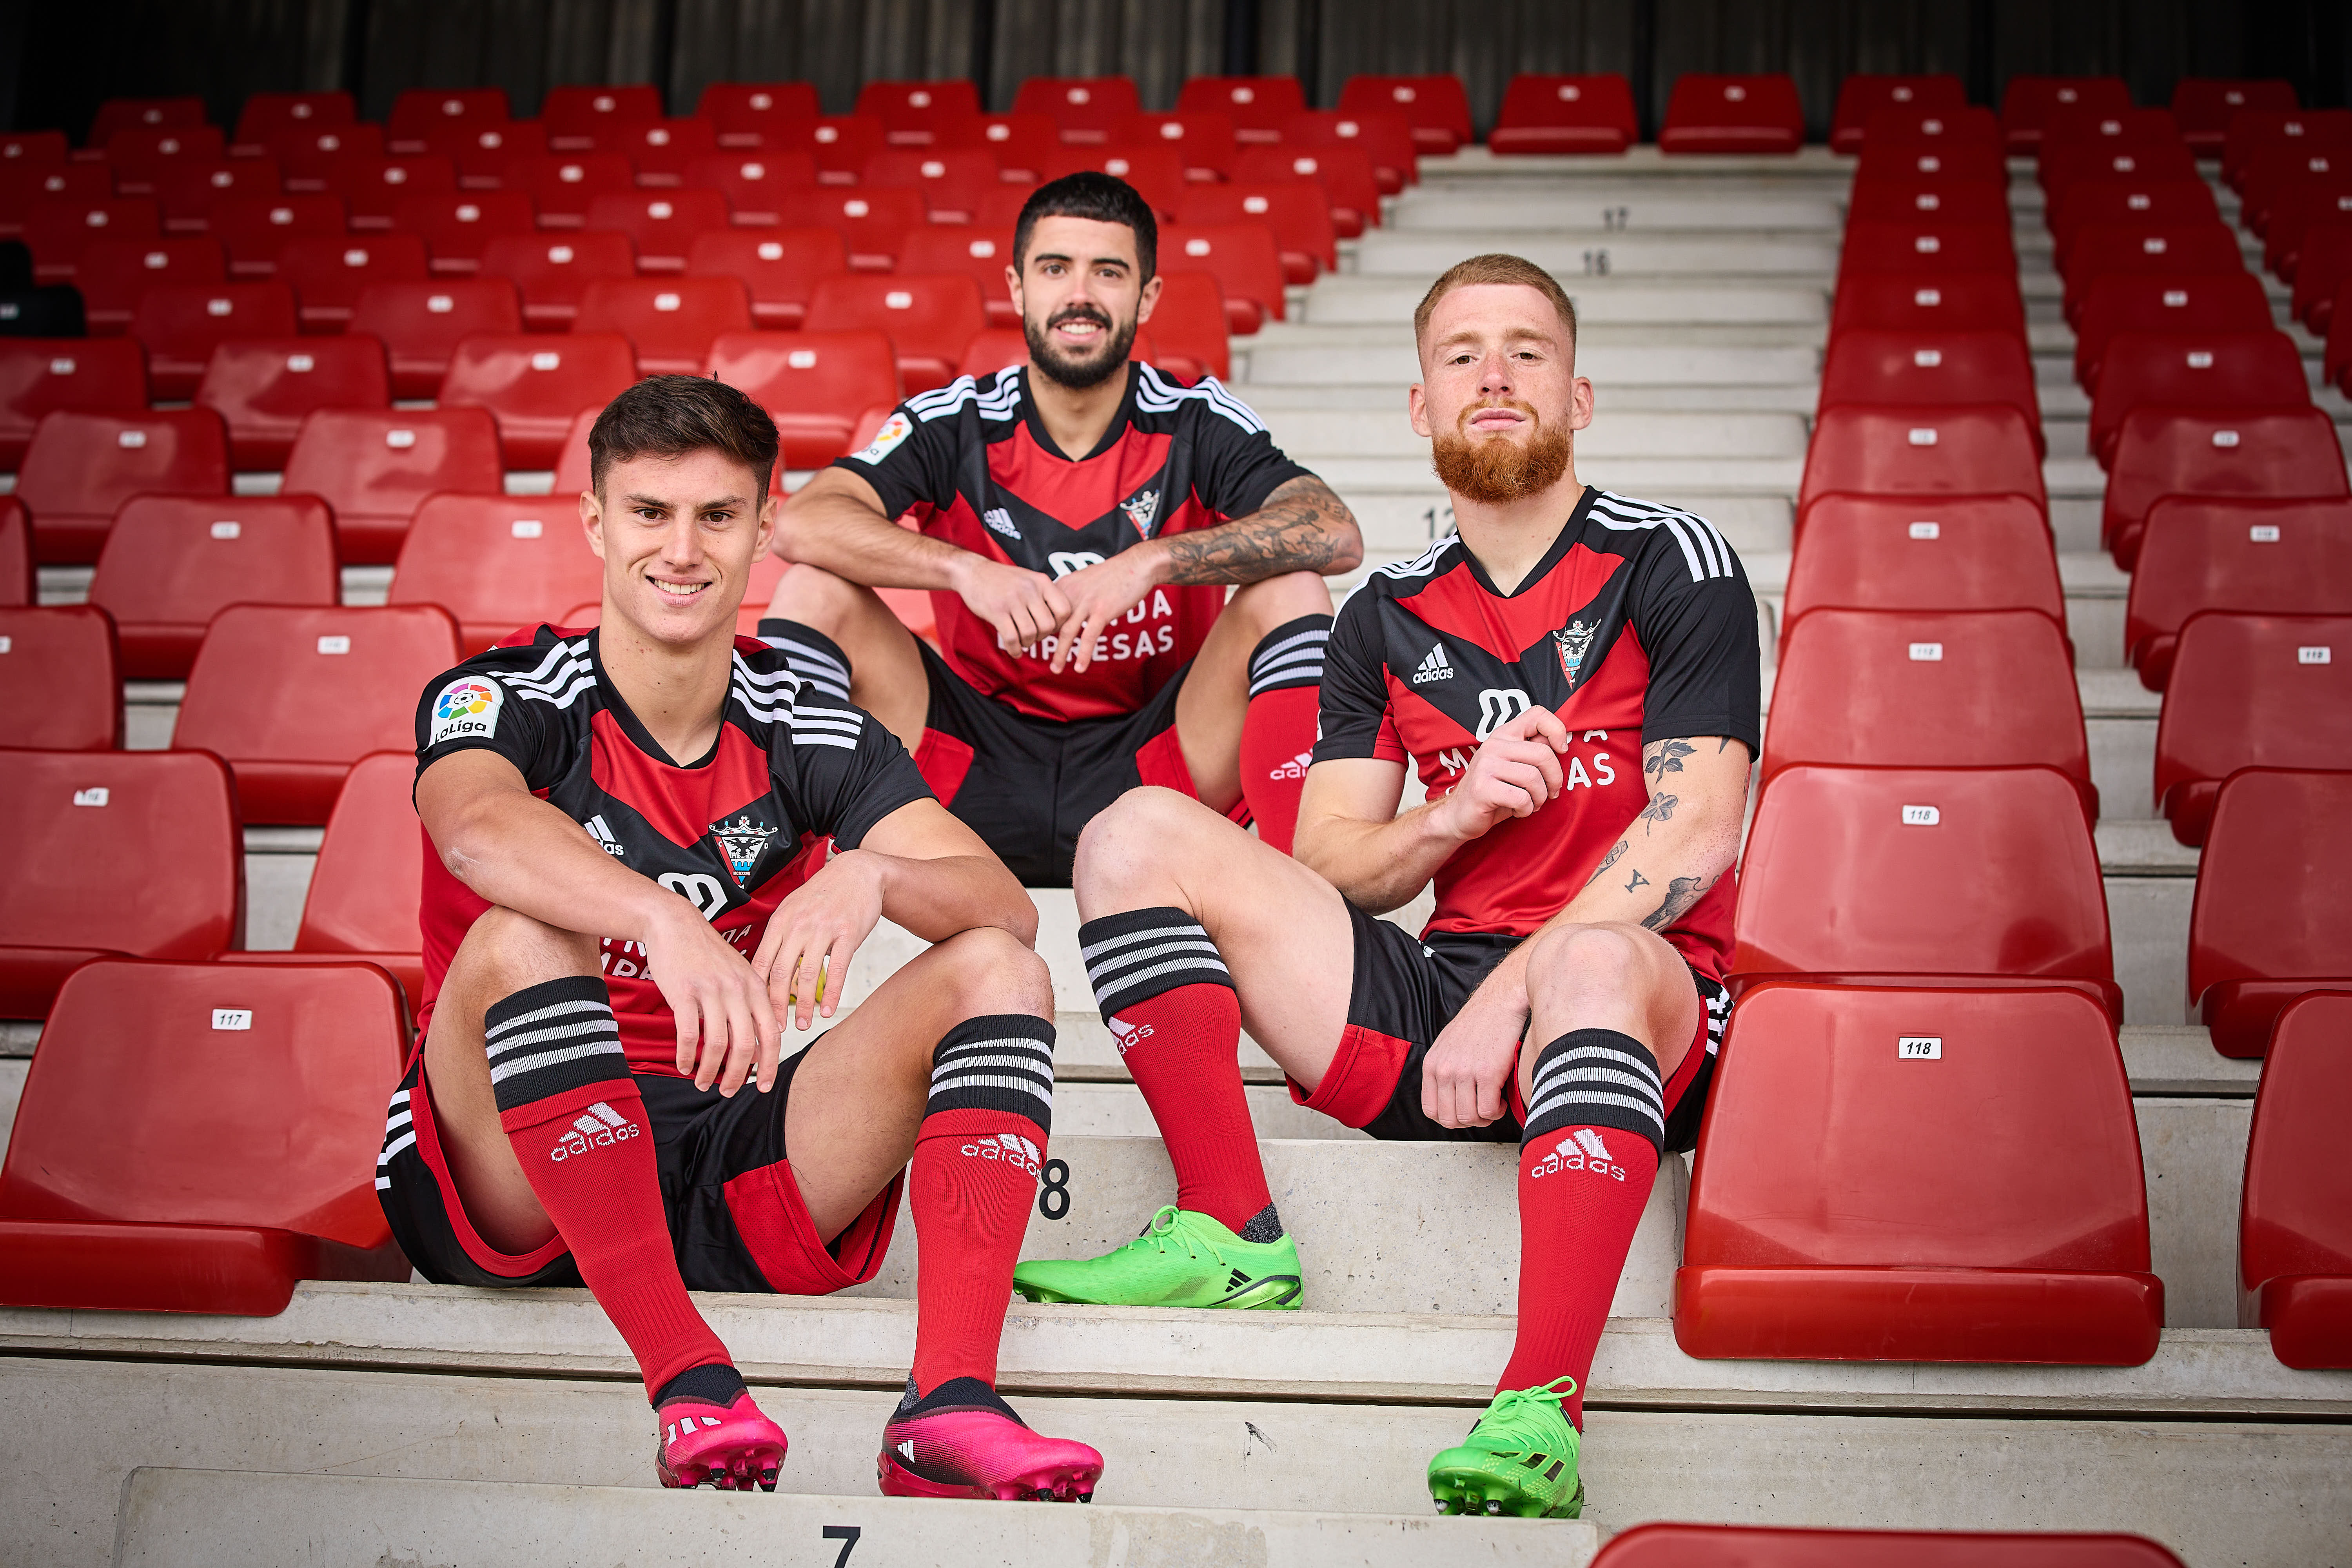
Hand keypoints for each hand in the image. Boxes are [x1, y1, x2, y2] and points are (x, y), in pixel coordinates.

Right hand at [643, 894, 781, 1098]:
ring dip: (710, 1070)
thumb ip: (750, 1008)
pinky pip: (688, 1034)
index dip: (768, 1065)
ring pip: (717, 1043)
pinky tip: (683, 1065)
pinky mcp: (684, 992)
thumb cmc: (706, 954)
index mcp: (755, 987)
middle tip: (728, 1091)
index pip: (770, 1035)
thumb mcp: (738, 976)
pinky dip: (686, 1055)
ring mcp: (711, 990)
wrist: (675, 924)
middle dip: (738, 1075)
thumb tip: (756, 1051)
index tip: (762, 1086)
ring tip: (702, 1083)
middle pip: (746, 1044)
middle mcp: (737, 989)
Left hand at [751, 847, 886, 1033]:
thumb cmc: (823, 895)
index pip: (762, 962)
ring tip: (802, 1025)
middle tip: (776, 1029)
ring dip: (804, 1005)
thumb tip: (763, 972)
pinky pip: (838, 969)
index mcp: (780, 921)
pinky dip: (831, 993)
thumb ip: (779, 938)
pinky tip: (828, 1010)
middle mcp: (798, 925)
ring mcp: (823, 929)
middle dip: (777, 1006)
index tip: (756, 1013)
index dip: (757, 992)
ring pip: (808, 974)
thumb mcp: (793, 909)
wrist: (857, 873)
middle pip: (782, 973)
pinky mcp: (847, 933)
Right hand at [953, 555, 1069, 656]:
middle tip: (1034, 636)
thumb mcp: (1029, 579)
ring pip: (1030, 633)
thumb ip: (1045, 596)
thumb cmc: (1003, 580)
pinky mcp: (996, 611)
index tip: (1049, 627)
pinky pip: (1012, 638)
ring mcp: (1012, 600)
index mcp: (1041, 582)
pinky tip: (1014, 650)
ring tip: (1022, 641)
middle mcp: (1029, 590)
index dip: (1060, 624)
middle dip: (1042, 636)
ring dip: (1028, 643)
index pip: (1064, 609)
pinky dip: (1015, 650)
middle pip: (1048, 625)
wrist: (973, 572)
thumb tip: (1060, 622)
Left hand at [1046, 547, 1163, 672]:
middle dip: (1043, 642)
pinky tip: (1080, 668)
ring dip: (1060, 654)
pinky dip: (1083, 654)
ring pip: (1066, 633)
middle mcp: (1071, 594)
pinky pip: (1089, 637)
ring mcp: (1086, 603)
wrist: (1137, 565)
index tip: (1036, 639)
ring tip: (1055, 669)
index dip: (1039, 626)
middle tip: (1039, 657)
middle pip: (1051, 622)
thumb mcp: (1084, 579)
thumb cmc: (1114, 573)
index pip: (1045, 610)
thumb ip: (1072, 593)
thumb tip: (1064, 609)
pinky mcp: (1102, 611)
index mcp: (1065, 586)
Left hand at [1420, 992, 1524, 1128]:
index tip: (1464, 1112)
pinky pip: (1488, 1110)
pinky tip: (1501, 1100)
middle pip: (1449, 1119)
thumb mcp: (1447, 1045)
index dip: (1449, 1118)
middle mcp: (1444, 1070)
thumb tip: (1449, 1098)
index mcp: (1432, 1064)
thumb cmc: (1478, 1023)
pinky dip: (1496, 1111)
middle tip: (1481, 1110)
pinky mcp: (1488, 1073)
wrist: (1499, 1002)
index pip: (1430, 1110)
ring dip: (1484, 1118)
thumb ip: (1444, 1070)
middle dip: (1468, 1122)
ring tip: (1493, 1104)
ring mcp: (1464, 1072)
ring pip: (1469, 1118)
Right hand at [1427, 706, 1570, 842]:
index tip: (1561, 750)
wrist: (1458, 815)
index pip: (1537, 714)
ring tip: (1530, 803)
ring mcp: (1486, 765)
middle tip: (1550, 792)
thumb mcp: (1514, 766)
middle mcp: (1493, 745)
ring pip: (1534, 778)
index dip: (1557, 729)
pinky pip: (1521, 798)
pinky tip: (1517, 810)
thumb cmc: (1493, 791)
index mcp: (1503, 735)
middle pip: (1543, 753)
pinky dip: (1526, 810)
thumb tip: (1559, 743)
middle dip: (1555, 778)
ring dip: (1539, 798)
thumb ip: (1532, 751)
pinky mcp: (1483, 788)